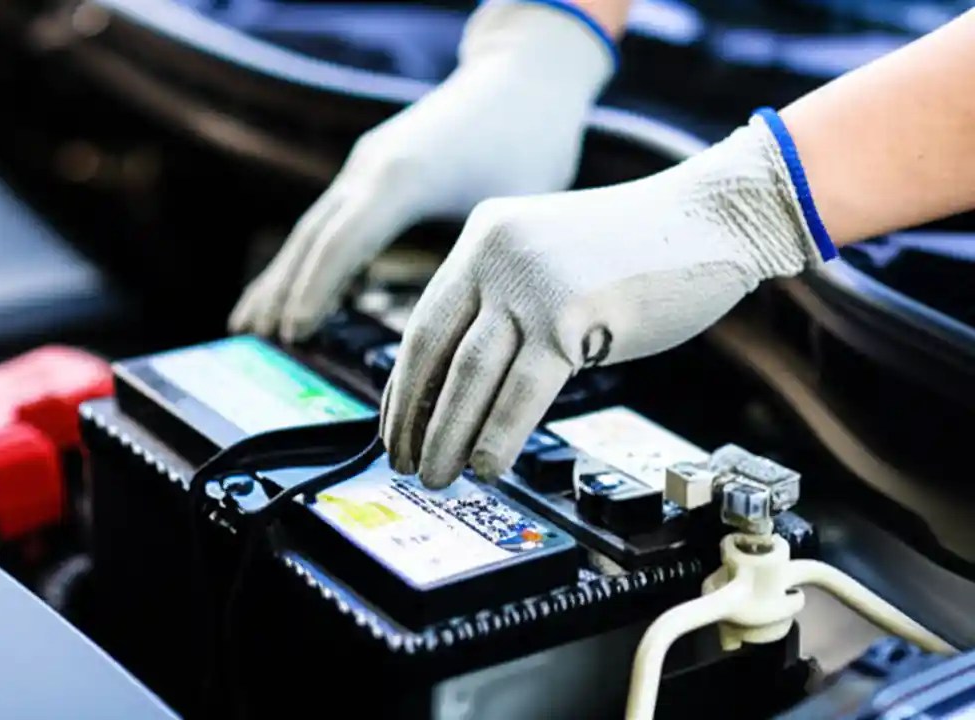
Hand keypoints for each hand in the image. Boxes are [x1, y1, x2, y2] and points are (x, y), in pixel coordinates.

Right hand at [229, 0, 615, 342]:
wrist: (525, 73)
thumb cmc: (529, 141)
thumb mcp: (510, 213)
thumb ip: (471, 267)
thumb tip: (447, 330)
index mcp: (401, 179)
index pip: (340, 245)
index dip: (313, 294)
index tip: (292, 335)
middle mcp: (370, 168)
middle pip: (311, 238)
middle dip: (280, 292)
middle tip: (255, 342)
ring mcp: (366, 164)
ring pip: (312, 228)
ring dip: (280, 276)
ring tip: (248, 323)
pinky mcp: (372, 166)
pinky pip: (329, 219)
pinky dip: (306, 258)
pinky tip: (291, 288)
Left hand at [381, 113, 829, 488]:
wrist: (713, 218)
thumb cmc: (642, 248)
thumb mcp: (552, 259)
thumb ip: (508, 303)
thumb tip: (467, 384)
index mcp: (485, 237)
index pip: (424, 322)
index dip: (404, 384)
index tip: (395, 424)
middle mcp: (496, 254)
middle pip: (432, 351)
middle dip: (412, 416)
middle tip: (403, 460)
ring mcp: (532, 284)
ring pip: (469, 376)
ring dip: (446, 436)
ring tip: (437, 474)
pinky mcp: (570, 315)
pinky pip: (520, 393)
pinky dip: (496, 437)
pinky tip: (486, 465)